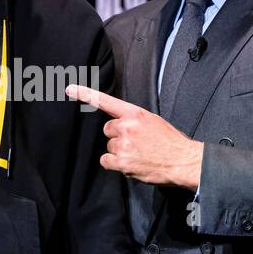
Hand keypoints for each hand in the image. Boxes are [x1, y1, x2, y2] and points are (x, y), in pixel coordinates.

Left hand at [65, 85, 203, 189]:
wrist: (182, 161)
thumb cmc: (171, 142)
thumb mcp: (153, 122)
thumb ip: (135, 120)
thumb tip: (121, 125)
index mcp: (135, 114)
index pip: (106, 101)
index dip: (86, 94)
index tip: (69, 89)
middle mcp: (127, 127)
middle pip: (108, 130)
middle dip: (118, 136)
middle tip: (136, 143)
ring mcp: (123, 145)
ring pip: (110, 146)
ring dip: (120, 152)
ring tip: (138, 154)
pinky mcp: (122, 162)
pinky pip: (106, 161)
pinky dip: (115, 164)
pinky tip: (130, 163)